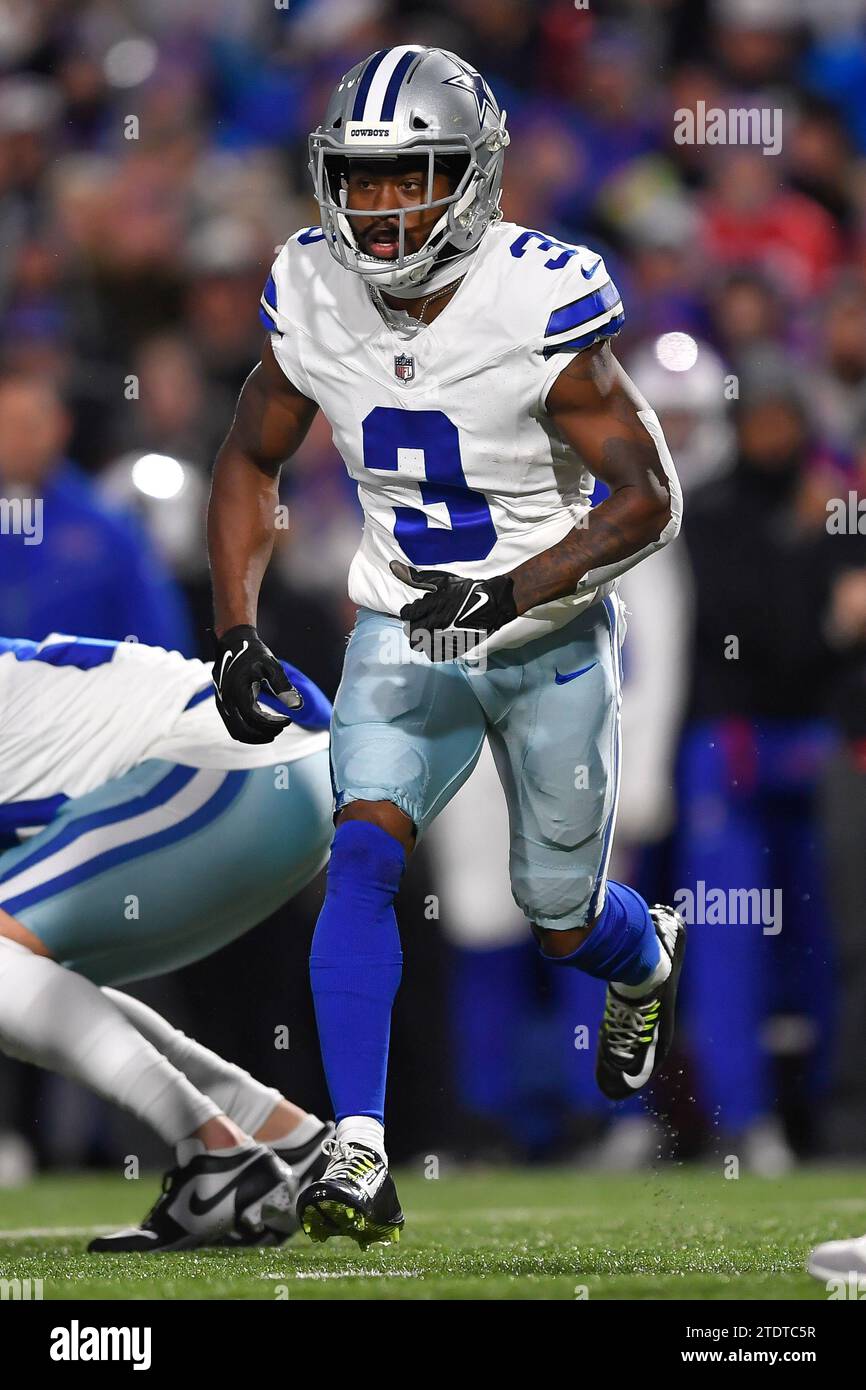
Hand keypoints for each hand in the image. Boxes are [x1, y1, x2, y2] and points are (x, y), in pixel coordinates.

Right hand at [211, 624, 301, 742]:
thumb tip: (298, 706)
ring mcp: (222, 704)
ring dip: (256, 736)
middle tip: (282, 727)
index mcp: (237, 691)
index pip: (255, 718)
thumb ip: (284, 687)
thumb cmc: (254, 654)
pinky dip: (248, 732)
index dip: (273, 723)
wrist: (233, 643)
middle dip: (265, 734)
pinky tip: (264, 726)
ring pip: (237, 732)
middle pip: (244, 731)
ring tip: (275, 730)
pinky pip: (233, 727)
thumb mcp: (272, 666)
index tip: (288, 719)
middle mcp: (226, 700)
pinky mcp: (222, 705)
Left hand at [390, 561, 516, 660]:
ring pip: (421, 646)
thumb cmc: (467, 590)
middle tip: (420, 623)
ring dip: (422, 640)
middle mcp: (437, 623)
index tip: (413, 612)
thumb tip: (393, 566)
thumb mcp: (441, 580)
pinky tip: (437, 642)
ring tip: (429, 633)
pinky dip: (433, 649)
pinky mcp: (455, 647)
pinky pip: (435, 655)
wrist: (492, 603)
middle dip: (412, 628)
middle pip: (411, 633)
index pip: (407, 615)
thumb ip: (416, 578)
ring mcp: (446, 637)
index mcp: (432, 606)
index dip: (407, 613)